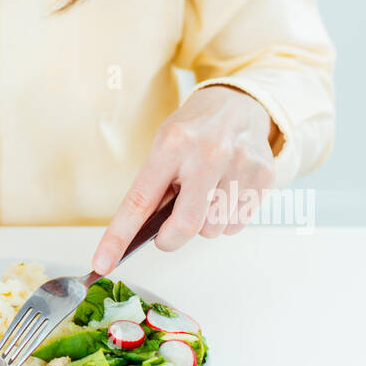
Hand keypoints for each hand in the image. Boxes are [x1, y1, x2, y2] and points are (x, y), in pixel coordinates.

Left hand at [92, 85, 277, 273]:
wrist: (239, 103)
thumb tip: (141, 234)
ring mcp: (239, 165)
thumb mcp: (165, 146)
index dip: (118, 237)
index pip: (140, 200)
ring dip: (203, 225)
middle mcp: (207, 153)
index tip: (102, 263)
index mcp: (172, 145)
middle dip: (171, 239)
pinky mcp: (263, 176)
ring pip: (213, 229)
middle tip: (167, 234)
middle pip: (186, 224)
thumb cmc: (195, 129)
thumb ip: (155, 186)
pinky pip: (237, 224)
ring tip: (204, 196)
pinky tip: (224, 193)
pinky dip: (225, 220)